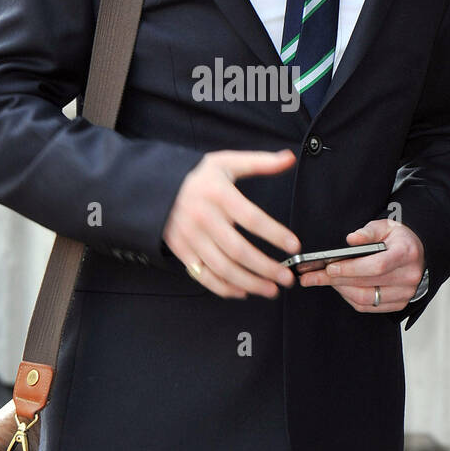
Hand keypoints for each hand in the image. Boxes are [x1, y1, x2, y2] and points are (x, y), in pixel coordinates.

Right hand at [161, 148, 300, 299]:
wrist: (155, 187)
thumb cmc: (198, 176)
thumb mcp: (226, 162)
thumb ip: (260, 162)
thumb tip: (289, 158)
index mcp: (218, 195)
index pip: (251, 218)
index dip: (274, 233)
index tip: (294, 245)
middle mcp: (204, 219)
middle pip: (238, 250)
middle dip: (265, 268)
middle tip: (287, 278)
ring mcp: (191, 238)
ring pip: (223, 268)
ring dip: (249, 283)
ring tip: (271, 289)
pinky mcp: (182, 251)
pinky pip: (204, 276)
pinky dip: (224, 288)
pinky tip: (243, 291)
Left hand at [298, 218, 424, 313]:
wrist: (419, 255)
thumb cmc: (401, 240)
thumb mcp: (387, 226)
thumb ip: (368, 231)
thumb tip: (352, 239)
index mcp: (406, 254)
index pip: (376, 266)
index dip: (350, 269)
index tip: (329, 268)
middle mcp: (408, 276)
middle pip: (366, 283)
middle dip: (335, 280)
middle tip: (311, 276)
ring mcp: (404, 293)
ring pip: (365, 298)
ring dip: (340, 290)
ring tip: (321, 280)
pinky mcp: (398, 304)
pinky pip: (369, 306)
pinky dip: (350, 298)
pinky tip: (338, 287)